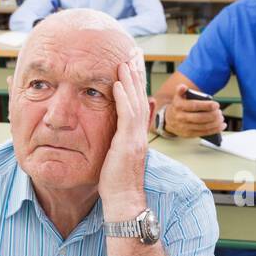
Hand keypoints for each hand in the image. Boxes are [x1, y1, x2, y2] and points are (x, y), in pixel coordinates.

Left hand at [100, 52, 150, 214]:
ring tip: (125, 60)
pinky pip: (126, 115)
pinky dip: (122, 97)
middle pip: (140, 96)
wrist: (124, 202)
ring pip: (135, 102)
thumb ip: (118, 140)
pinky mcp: (128, 144)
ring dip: (130, 80)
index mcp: (136, 136)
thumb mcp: (117, 157)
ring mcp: (135, 138)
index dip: (136, 83)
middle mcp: (139, 134)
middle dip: (137, 74)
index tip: (132, 64)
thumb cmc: (116, 185)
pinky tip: (116, 83)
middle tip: (134, 53)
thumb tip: (114, 131)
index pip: (138, 102)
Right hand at [164, 84, 225, 137]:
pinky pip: (203, 133)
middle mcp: (181, 117)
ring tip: (221, 118)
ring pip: (203, 126)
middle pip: (200, 118)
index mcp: (178, 106)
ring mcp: (185, 127)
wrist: (168, 120)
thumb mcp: (178, 97)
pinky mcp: (189, 134)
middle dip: (212, 115)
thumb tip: (183, 87)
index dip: (206, 106)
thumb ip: (181, 90)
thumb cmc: (178, 107)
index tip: (216, 105)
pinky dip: (214, 130)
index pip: (194, 106)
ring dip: (215, 123)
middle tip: (220, 112)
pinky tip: (221, 126)